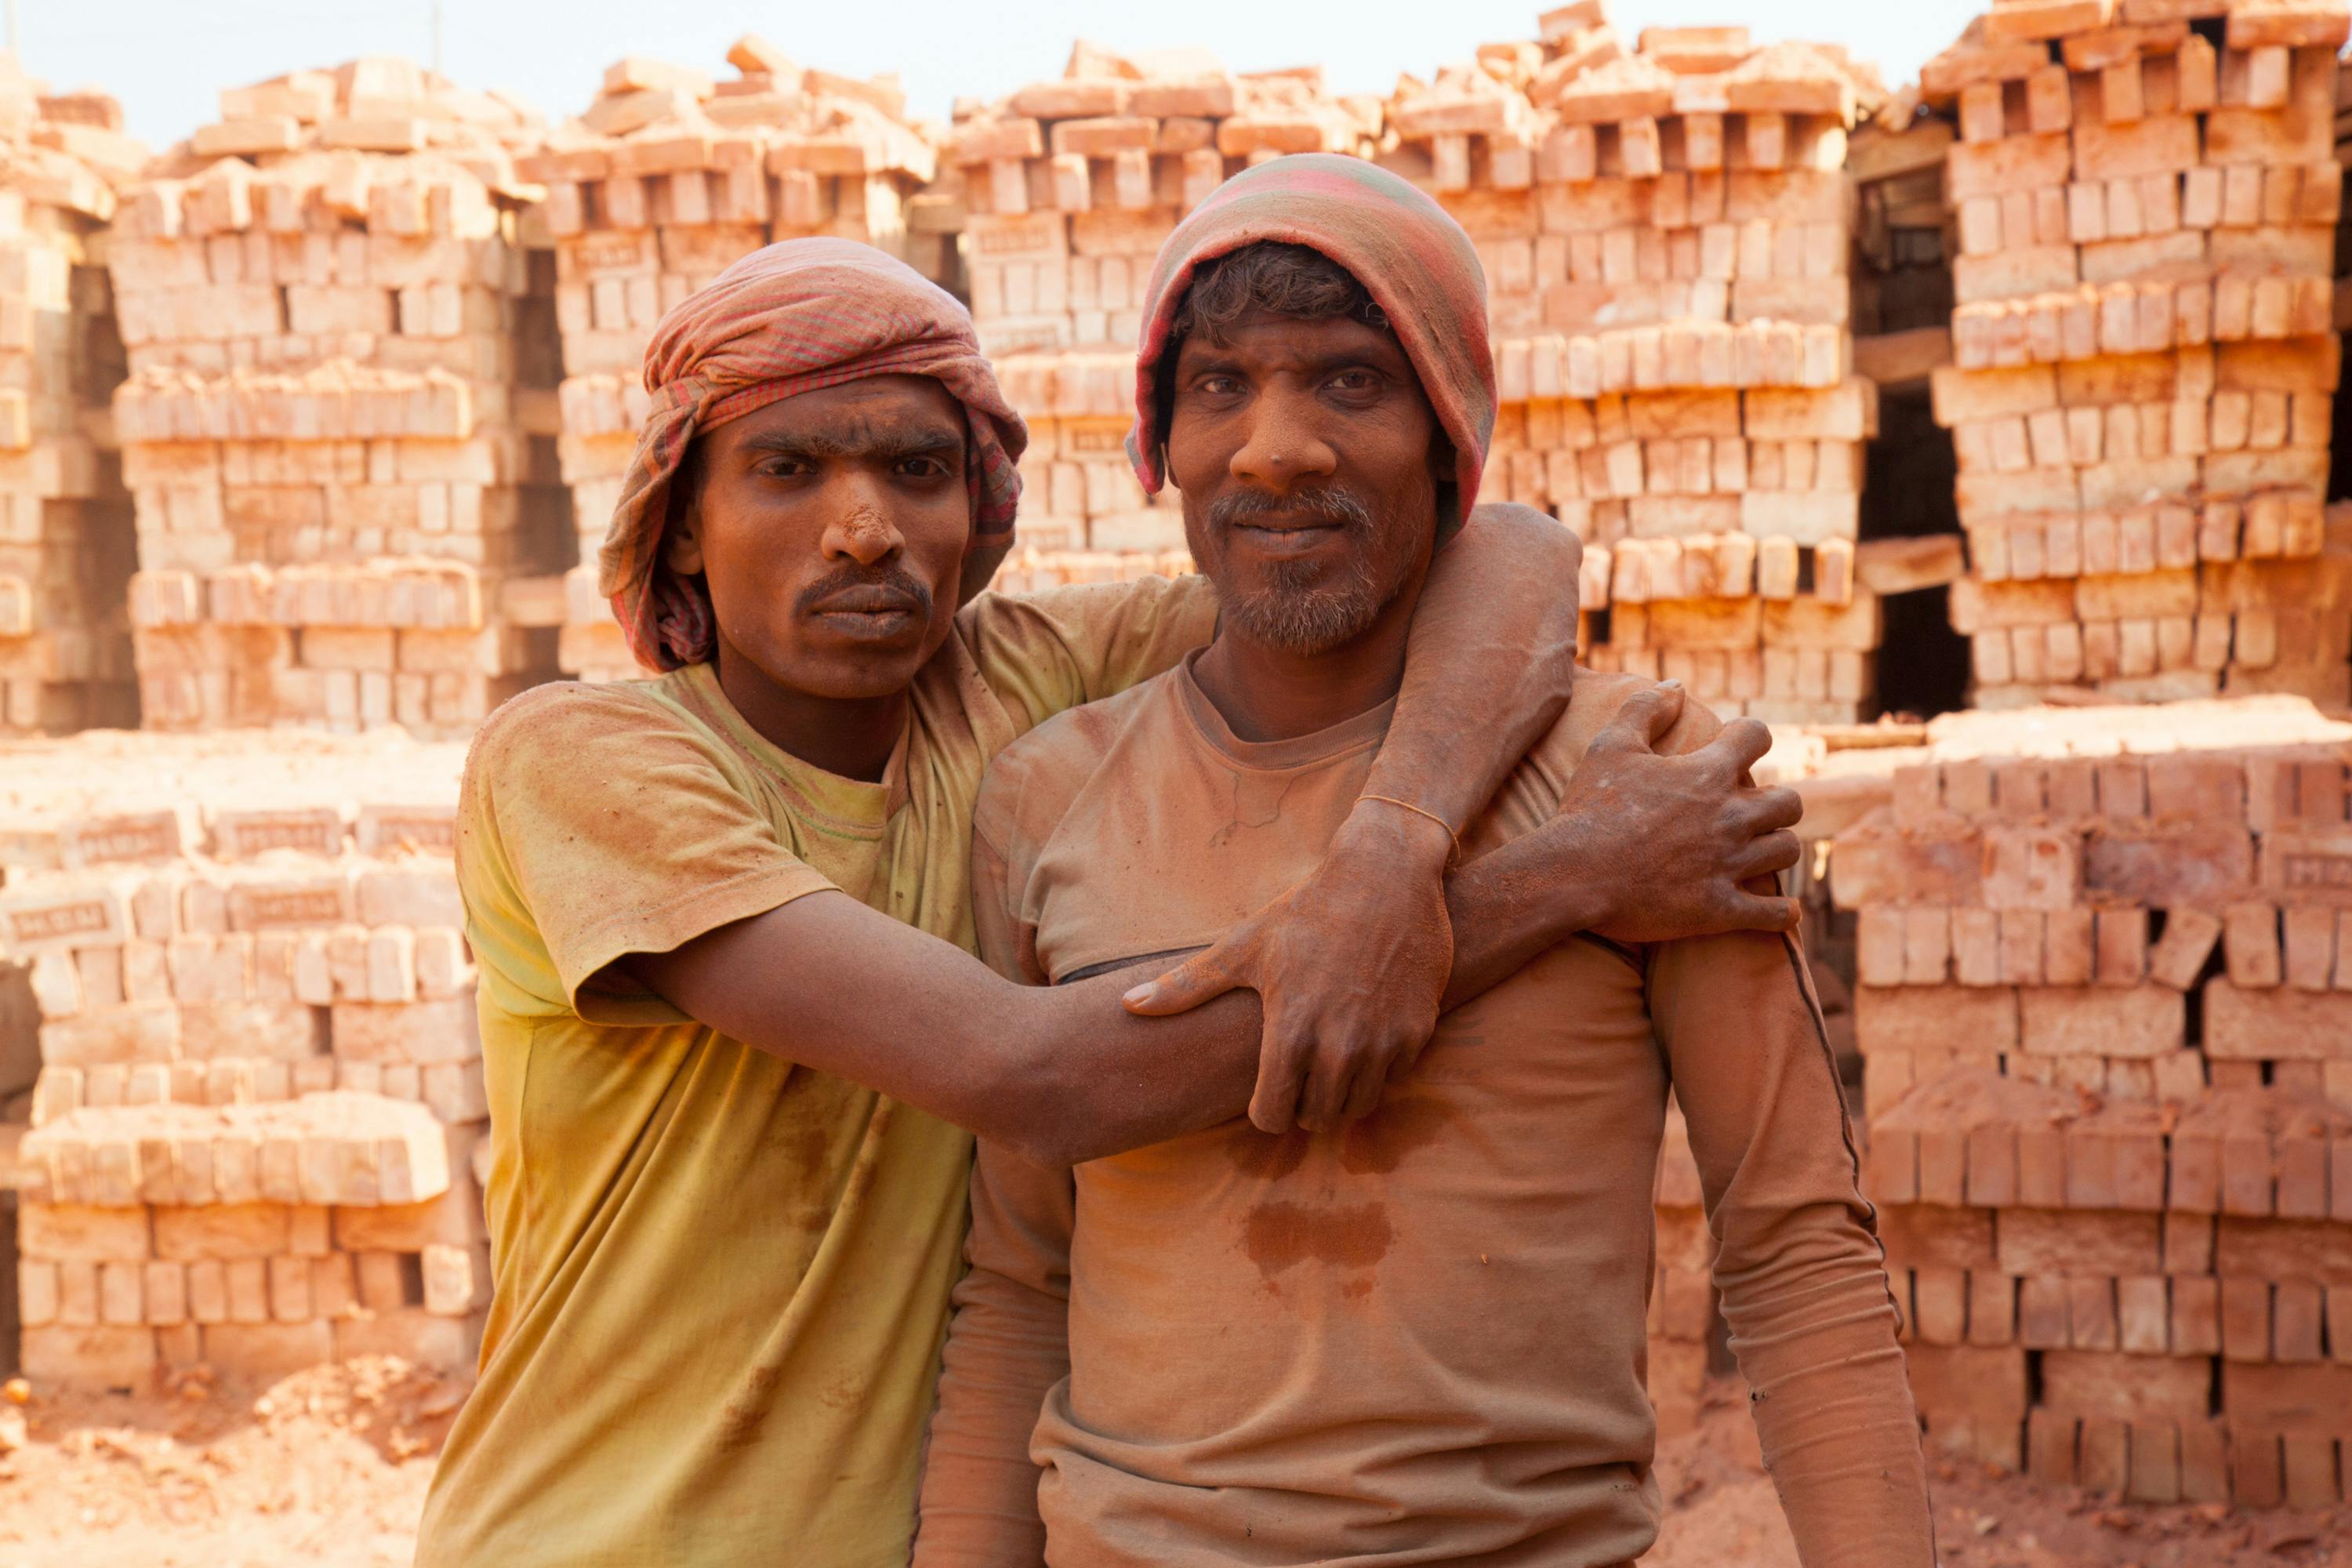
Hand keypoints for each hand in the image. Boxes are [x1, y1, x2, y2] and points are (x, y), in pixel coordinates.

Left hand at [1119, 804, 1454, 1134]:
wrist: (1385, 876)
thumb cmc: (1306, 911)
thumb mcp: (1243, 945)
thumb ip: (1185, 986)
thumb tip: (1127, 1007)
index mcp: (1290, 1031)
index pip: (1273, 1117)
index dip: (1264, 1111)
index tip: (1265, 1094)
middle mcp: (1339, 1045)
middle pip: (1315, 1119)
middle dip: (1302, 1107)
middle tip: (1296, 1080)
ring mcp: (1383, 1042)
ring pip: (1356, 1108)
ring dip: (1339, 1098)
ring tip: (1326, 1069)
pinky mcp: (1417, 1033)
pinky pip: (1393, 1081)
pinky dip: (1376, 1075)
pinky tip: (1361, 1045)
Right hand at [1559, 682, 1804, 943]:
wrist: (1572, 875)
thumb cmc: (1589, 809)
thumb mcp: (1609, 746)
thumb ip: (1645, 708)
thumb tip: (1677, 687)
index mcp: (1707, 774)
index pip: (1757, 736)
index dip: (1750, 737)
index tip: (1738, 747)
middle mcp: (1729, 817)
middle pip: (1788, 802)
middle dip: (1776, 801)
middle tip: (1754, 808)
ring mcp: (1727, 865)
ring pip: (1786, 850)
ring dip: (1777, 847)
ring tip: (1761, 850)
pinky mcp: (1719, 909)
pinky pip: (1773, 915)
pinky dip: (1783, 913)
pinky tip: (1785, 911)